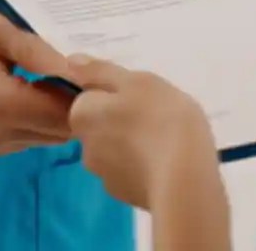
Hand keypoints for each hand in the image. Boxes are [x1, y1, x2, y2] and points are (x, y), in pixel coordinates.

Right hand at [0, 5, 74, 155]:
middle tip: (82, 71)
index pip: (62, 114)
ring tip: (59, 78)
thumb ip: (34, 50)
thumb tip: (72, 66)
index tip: (93, 70)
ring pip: (50, 137)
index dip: (85, 95)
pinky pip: (33, 136)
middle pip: (61, 131)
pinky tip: (38, 90)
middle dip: (78, 105)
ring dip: (61, 112)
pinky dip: (43, 118)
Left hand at [68, 55, 218, 209]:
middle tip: (156, 115)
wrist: (184, 179)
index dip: (114, 94)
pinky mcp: (125, 195)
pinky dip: (143, 167)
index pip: (89, 98)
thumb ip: (100, 71)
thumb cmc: (161, 118)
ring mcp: (104, 175)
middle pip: (101, 125)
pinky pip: (131, 173)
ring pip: (116, 150)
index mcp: (82, 115)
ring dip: (133, 145)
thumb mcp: (135, 81)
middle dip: (122, 120)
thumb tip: (70, 61)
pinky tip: (167, 164)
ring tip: (166, 141)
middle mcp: (84, 147)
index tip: (140, 96)